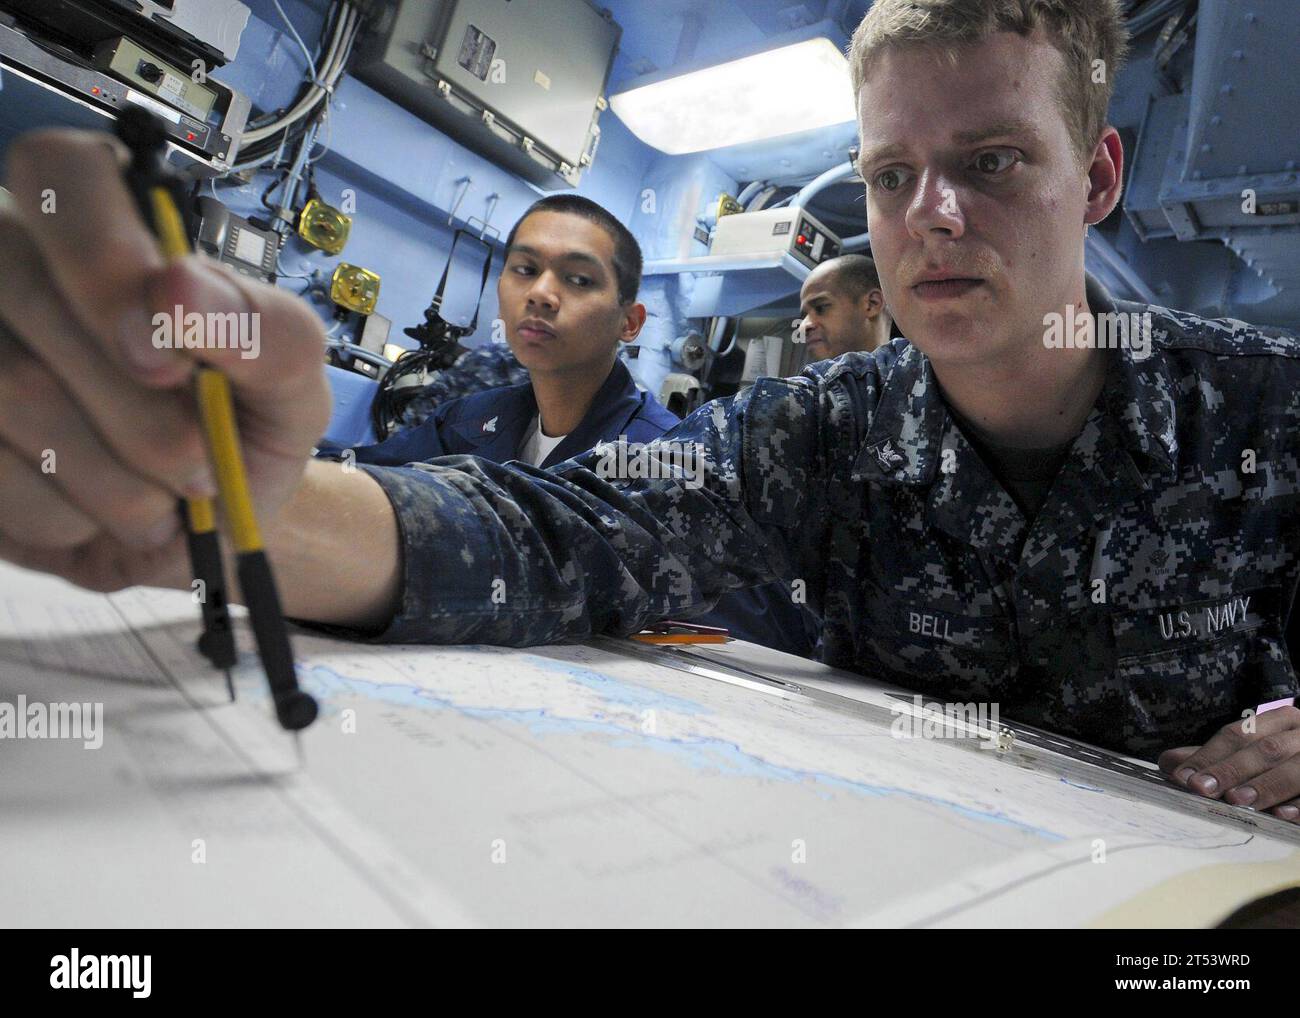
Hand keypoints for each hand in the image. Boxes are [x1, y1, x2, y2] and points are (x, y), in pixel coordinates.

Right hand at [0, 128, 330, 591]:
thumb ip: (265, 330)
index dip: (105, 264)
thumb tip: (177, 287)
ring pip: (8, 392)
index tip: (170, 360)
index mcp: (106, 219)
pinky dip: (67, 519)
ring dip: (114, 483)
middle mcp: (10, 259)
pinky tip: (94, 513)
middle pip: (27, 295)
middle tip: (197, 465)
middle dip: (139, 415)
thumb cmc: (241, 429)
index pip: (61, 172)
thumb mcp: (291, 384)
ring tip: (159, 496)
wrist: (205, 529)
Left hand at [1158, 705, 1299, 823]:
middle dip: (1232, 770)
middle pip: (1265, 749)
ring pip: (1295, 768)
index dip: (1209, 756)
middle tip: (1203, 789)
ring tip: (1238, 801)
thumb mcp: (1251, 754)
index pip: (1237, 735)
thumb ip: (1215, 759)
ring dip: (1265, 786)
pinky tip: (1283, 814)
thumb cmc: (1286, 763)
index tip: (1183, 777)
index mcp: (1280, 721)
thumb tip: (1169, 763)